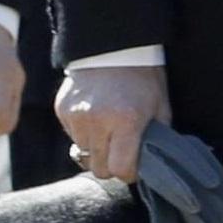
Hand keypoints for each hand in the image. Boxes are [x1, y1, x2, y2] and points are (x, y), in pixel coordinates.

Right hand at [58, 65, 168, 184]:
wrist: (114, 48)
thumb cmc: (143, 80)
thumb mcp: (160, 108)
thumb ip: (156, 139)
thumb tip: (151, 165)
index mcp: (126, 121)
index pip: (119, 168)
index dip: (128, 174)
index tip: (134, 169)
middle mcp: (97, 121)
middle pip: (98, 168)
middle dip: (111, 166)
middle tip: (121, 155)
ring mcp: (76, 116)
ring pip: (83, 154)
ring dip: (96, 150)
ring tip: (109, 132)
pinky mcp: (62, 110)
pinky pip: (72, 136)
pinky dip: (84, 134)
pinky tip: (96, 118)